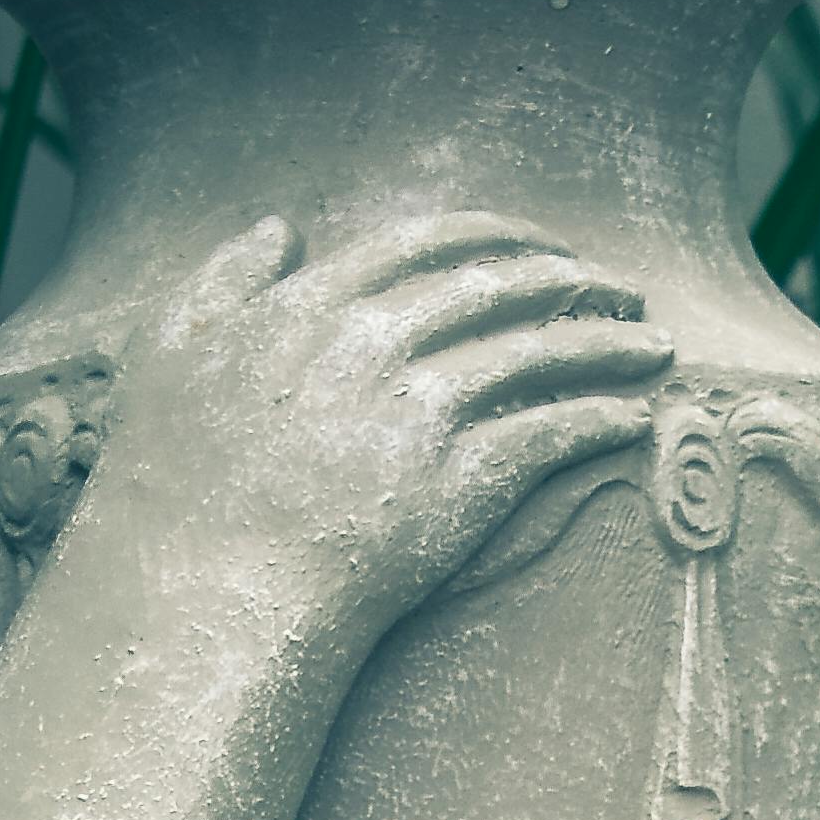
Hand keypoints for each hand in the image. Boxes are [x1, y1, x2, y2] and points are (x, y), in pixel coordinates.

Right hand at [120, 205, 672, 647]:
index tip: (539, 246)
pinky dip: (597, 417)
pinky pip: (548, 435)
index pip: (428, 242)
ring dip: (606, 343)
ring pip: (540, 353)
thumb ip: (223, 278)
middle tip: (615, 289)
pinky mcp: (459, 482)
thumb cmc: (172, 487)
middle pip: (500, 286)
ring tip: (653, 346)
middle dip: (570, 280)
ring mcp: (422, 409)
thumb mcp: (166, 354)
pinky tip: (631, 415)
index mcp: (315, 302)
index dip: (498, 236)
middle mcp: (376, 340)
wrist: (208, 592)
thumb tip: (277, 226)